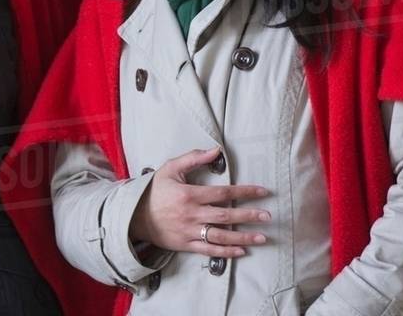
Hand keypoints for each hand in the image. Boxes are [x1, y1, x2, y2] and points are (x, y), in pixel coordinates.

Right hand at [128, 148, 270, 256]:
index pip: (223, 194)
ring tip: (261, 237)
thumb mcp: (170, 168)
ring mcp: (189, 231)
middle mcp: (192, 214)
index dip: (244, 192)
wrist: (134, 215)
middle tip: (267, 216)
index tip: (262, 192)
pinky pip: (209, 250)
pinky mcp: (185, 244)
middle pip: (226, 216)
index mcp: (189, 195)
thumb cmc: (154, 190)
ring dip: (243, 237)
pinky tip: (241, 251)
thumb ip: (193, 158)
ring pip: (221, 236)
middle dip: (249, 216)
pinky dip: (226, 252)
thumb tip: (216, 151)